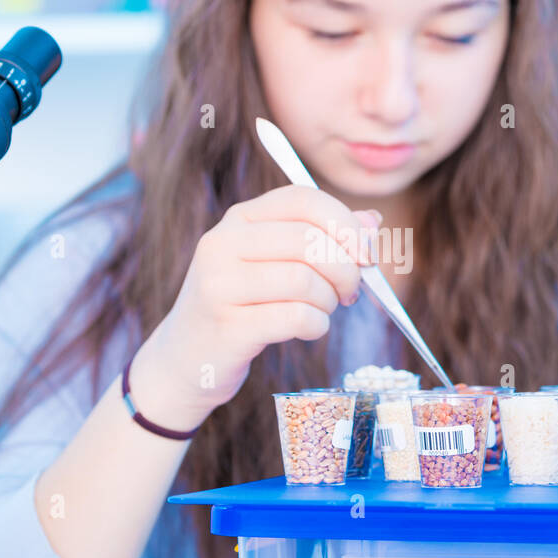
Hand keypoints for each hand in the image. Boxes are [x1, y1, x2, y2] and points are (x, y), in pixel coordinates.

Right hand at [130, 185, 378, 429]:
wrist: (186, 357)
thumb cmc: (242, 305)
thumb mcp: (275, 263)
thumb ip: (322, 238)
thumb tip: (372, 223)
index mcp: (238, 219)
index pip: (303, 199)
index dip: (345, 223)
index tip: (366, 253)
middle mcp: (222, 244)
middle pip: (309, 242)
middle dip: (345, 270)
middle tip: (348, 292)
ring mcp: (219, 285)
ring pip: (306, 282)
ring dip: (329, 302)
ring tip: (321, 311)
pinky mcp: (228, 327)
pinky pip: (297, 318)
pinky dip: (317, 326)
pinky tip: (308, 330)